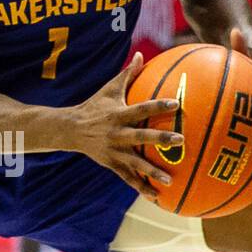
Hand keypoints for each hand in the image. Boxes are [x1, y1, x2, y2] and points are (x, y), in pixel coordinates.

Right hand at [68, 52, 183, 199]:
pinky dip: (141, 187)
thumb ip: (128, 74)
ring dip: (152, 172)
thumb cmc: (94, 106)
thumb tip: (142, 53)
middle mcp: (117, 134)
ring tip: (170, 180)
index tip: (177, 104)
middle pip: (141, 137)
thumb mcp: (109, 89)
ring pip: (135, 163)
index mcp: (118, 115)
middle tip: (180, 141)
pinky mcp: (111, 164)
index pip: (141, 109)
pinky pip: (128, 178)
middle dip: (160, 139)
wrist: (70, 130)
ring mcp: (114, 151)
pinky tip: (157, 197)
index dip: (157, 106)